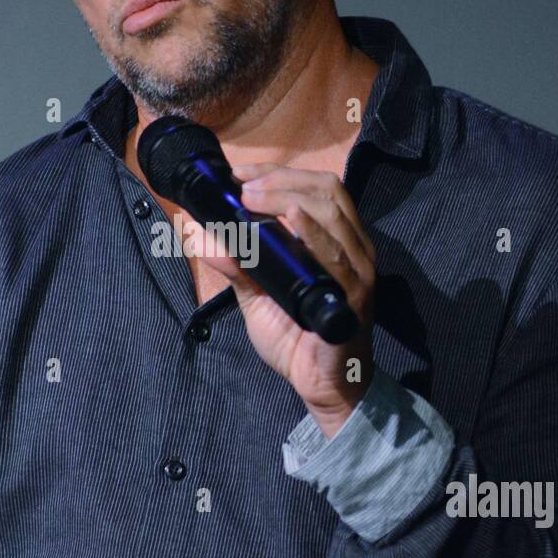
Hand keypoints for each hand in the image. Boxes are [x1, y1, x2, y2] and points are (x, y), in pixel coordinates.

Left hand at [191, 162, 375, 436]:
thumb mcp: (257, 296)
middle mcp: (353, 247)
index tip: (239, 173)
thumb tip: (198, 233)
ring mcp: (358, 269)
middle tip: (241, 187)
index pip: (316, 187)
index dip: (278, 172)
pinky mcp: (354, 295)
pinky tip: (292, 220)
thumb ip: (235, 265)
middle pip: (326, 190)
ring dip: (288, 197)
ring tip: (252, 198)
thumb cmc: (295, 337)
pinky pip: (337, 255)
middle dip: (280, 179)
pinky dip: (313, 232)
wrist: (321, 385)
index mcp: (335, 239)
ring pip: (332, 212)